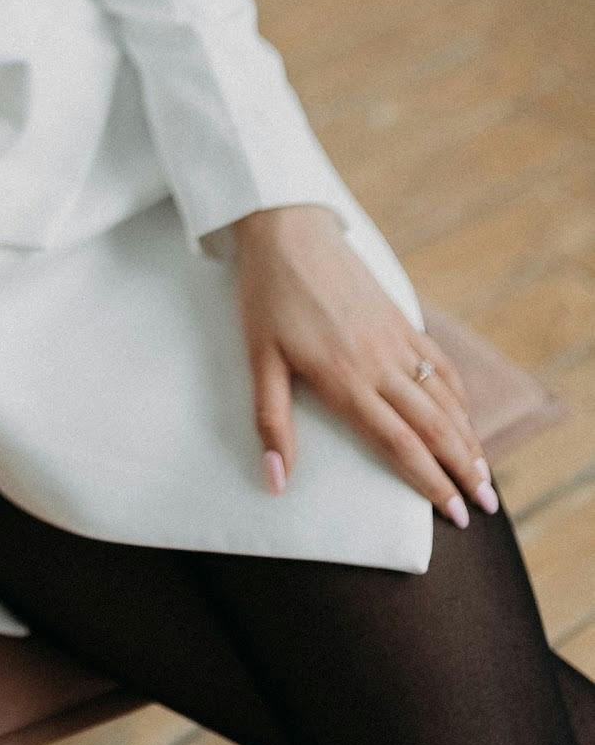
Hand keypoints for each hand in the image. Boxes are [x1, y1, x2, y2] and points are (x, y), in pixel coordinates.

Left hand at [230, 205, 498, 525]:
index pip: (399, 444)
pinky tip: (464, 413)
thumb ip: (272, 422)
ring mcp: (394, 338)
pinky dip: (457, 393)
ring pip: (443, 397)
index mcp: (344, 379)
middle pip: (433, 426)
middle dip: (463, 470)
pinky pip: (438, 361)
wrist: (287, 229)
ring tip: (485, 473)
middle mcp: (378, 363)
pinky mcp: (399, 315)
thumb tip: (277, 481)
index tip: (455, 515)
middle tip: (486, 507)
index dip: (430, 482)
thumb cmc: (266, 297)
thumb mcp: (258, 360)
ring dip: (468, 437)